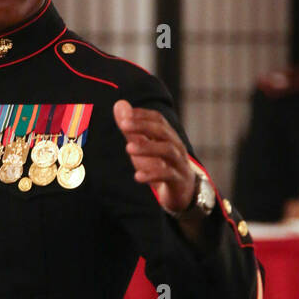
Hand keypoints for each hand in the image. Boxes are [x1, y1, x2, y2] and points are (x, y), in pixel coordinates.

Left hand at [113, 98, 196, 214]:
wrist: (180, 194)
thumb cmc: (159, 166)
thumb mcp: (143, 147)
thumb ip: (131, 129)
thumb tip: (119, 104)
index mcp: (168, 136)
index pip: (158, 119)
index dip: (142, 115)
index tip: (124, 115)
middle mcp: (176, 146)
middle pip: (163, 131)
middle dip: (143, 126)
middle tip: (123, 125)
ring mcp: (179, 163)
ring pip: (167, 151)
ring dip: (147, 147)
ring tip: (128, 148)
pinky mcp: (179, 181)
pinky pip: (168, 175)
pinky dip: (152, 174)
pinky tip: (137, 176)